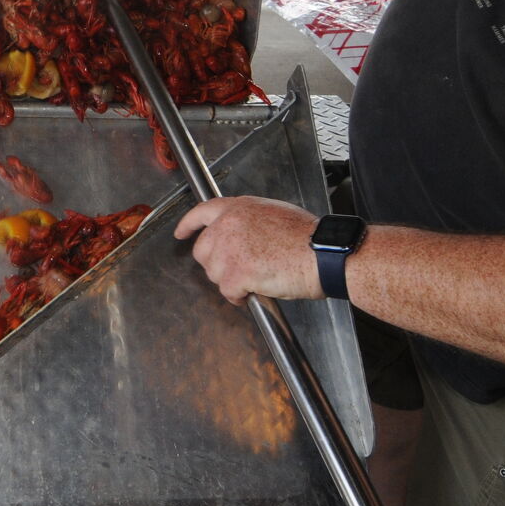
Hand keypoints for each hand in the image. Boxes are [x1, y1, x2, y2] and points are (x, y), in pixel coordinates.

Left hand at [174, 196, 324, 305]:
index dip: (188, 224)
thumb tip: (242, 234)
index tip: (181, 233)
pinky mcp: (237, 272)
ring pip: (215, 273)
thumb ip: (249, 220)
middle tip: (237, 270)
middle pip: (203, 251)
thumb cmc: (308, 236)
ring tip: (257, 278)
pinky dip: (239, 297)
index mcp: (238, 208)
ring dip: (231, 281)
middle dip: (216, 264)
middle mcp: (228, 225)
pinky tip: (255, 291)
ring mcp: (230, 249)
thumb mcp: (274, 212)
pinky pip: (228, 291)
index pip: (202, 213)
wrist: (323, 253)